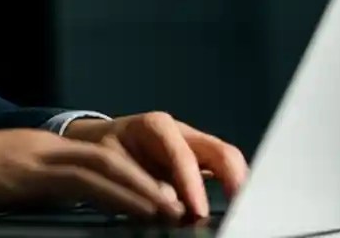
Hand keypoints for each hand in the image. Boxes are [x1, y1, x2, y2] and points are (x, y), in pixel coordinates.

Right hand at [0, 129, 186, 220]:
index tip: (169, 203)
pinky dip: (121, 195)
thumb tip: (68, 214)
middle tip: (190, 206)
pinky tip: (143, 209)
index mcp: (39, 156)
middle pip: (115, 159)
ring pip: (107, 164)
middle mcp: (43, 148)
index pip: (102, 162)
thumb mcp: (2, 195)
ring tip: (178, 210)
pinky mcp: (24, 170)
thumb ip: (34, 198)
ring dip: (148, 190)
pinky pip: (83, 179)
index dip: (140, 181)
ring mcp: (34, 155)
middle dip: (156, 182)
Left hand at [63, 112, 248, 218]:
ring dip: (235, 185)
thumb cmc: (105, 149)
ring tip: (240, 210)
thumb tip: (172, 205)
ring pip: (226, 160)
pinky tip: (233, 207)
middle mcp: (182, 133)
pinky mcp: (198, 163)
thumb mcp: (110, 162)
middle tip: (239, 208)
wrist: (99, 141)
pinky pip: (220, 173)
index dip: (192, 186)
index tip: (198, 212)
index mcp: (157, 126)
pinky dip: (228, 188)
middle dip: (234, 178)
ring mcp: (194, 146)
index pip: (183, 157)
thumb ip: (139, 181)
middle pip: (220, 150)